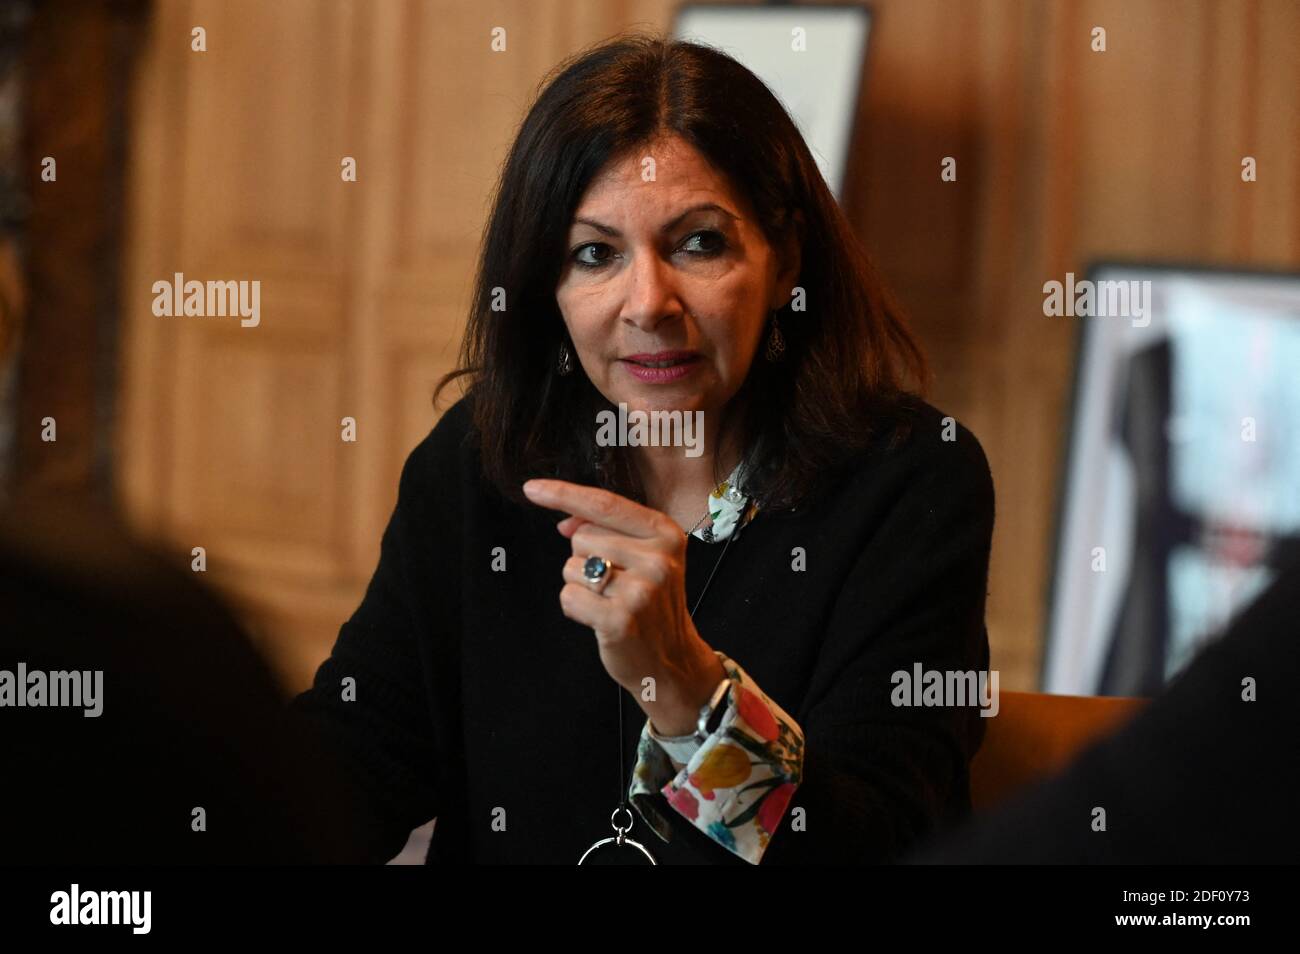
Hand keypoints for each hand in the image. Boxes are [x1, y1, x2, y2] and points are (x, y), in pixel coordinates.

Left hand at [521, 478, 725, 735]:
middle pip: (582, 537)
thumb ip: (609, 530)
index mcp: (665, 534)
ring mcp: (641, 590)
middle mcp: (658, 558)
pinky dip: (575, 609)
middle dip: (585, 558)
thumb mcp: (645, 557)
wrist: (672, 661)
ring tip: (610, 601)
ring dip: (580, 585)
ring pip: (571, 567)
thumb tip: (566, 523)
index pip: (605, 503)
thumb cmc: (652, 605)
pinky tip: (600, 619)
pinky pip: (569, 597)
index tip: (532, 489)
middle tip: (615, 583)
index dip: (564, 494)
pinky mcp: (620, 619)